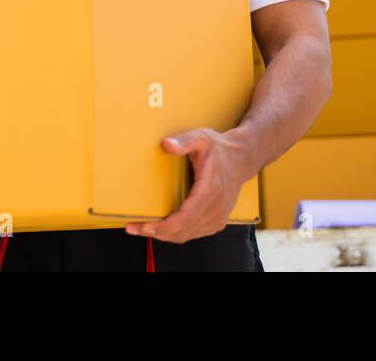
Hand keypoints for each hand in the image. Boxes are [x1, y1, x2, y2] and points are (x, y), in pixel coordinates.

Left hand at [125, 128, 253, 243]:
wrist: (242, 158)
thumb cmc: (220, 149)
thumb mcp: (202, 138)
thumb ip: (184, 141)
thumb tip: (166, 144)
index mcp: (211, 190)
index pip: (186, 217)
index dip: (164, 226)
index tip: (145, 226)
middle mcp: (216, 208)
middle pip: (183, 230)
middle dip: (157, 232)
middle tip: (134, 228)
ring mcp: (218, 217)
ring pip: (188, 235)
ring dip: (165, 236)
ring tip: (143, 229)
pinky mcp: (217, 221)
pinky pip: (194, 234)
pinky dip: (177, 234)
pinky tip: (163, 229)